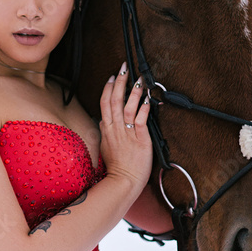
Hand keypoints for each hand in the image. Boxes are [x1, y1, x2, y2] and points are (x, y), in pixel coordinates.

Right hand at [99, 62, 152, 193]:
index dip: (109, 88)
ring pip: (127, 107)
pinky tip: (146, 99)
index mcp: (107, 129)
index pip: (105, 103)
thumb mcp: (106, 147)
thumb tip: (105, 122)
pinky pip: (140, 120)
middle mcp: (115, 129)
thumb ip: (107, 132)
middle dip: (119, 82)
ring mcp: (127, 133)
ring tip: (138, 79)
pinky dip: (143, 108)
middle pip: (114, 100)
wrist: (123, 182)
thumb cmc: (117, 167)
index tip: (112, 77)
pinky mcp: (140, 139)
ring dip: (133, 91)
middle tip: (124, 68)